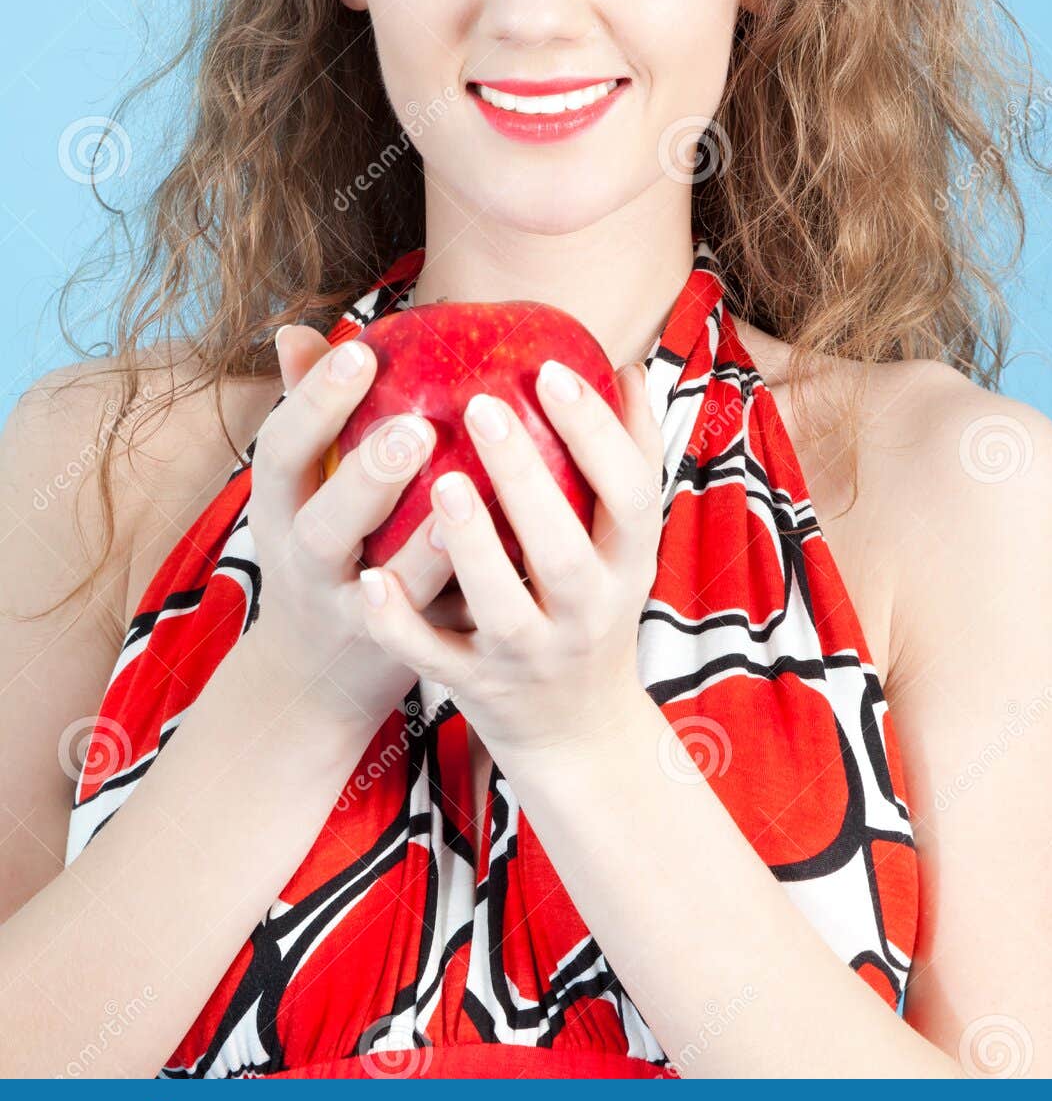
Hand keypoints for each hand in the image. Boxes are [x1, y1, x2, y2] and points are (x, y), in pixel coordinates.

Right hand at [238, 323, 472, 740]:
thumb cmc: (326, 543)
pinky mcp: (394, 657)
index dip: (314, 401)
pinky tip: (504, 563)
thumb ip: (313, 416)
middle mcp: (305, 566)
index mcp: (281, 509)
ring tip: (462, 495)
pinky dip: (459, 606)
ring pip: (381, 592)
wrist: (311, 673)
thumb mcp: (301, 488)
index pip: (282, 449)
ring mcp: (349, 617)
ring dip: (421, 549)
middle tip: (414, 427)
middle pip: (323, 525)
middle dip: (364, 477)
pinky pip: (429, 637)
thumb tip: (301, 327)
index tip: (361, 349)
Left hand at [355, 357, 663, 759]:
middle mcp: (587, 611)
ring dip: (472, 545)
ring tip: (439, 482)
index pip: (629, 492)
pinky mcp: (478, 688)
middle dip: (526, 479)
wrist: (579, 734)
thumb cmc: (594, 605)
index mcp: (627, 562)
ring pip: (502, 606)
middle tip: (482, 406)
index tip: (550, 370)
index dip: (596, 433)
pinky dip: (403, 623)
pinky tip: (372, 578)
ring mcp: (531, 654)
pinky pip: (434, 658)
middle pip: (563, 549)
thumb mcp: (627, 542)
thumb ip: (628, 457)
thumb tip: (624, 365)